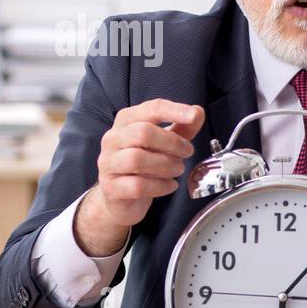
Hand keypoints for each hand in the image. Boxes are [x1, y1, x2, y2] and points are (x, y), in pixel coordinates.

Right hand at [74, 100, 205, 255]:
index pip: (150, 109)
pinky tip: (169, 185)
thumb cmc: (142, 166)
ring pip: (137, 159)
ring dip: (166, 165)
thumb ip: (181, 127)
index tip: (193, 116)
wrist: (120, 198)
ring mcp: (108, 163)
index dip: (174, 111)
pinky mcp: (111, 187)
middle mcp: (113, 139)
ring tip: (177, 169)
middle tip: (187, 152)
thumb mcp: (163, 143)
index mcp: (126, 121)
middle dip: (172, 143)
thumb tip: (197, 112)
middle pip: (142, 133)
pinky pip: (137, 185)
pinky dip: (160, 186)